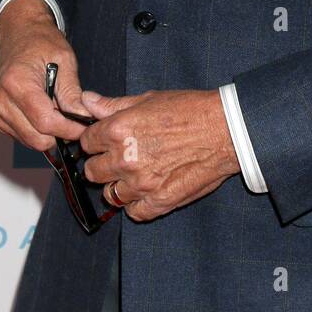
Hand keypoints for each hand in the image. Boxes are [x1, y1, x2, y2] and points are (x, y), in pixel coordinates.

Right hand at [0, 0, 90, 150]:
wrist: (18, 34)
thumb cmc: (40, 41)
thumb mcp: (65, 59)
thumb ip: (72, 92)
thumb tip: (82, 117)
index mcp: (17, 82)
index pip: (45, 121)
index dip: (69, 129)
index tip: (85, 127)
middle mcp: (1, 100)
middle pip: (37, 137)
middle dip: (60, 133)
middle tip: (76, 120)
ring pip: (30, 141)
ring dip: (49, 133)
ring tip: (59, 111)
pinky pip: (22, 136)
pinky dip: (38, 131)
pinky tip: (45, 112)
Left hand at [79, 89, 239, 220]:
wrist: (225, 130)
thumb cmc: (190, 110)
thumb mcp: (148, 100)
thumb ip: (113, 105)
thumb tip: (86, 101)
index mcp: (118, 130)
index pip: (86, 142)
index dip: (96, 141)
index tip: (106, 141)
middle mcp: (124, 159)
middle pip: (92, 172)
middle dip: (103, 164)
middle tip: (120, 158)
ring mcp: (141, 184)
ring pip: (110, 195)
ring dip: (120, 185)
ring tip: (137, 175)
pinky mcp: (159, 202)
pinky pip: (134, 212)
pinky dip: (138, 204)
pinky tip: (149, 190)